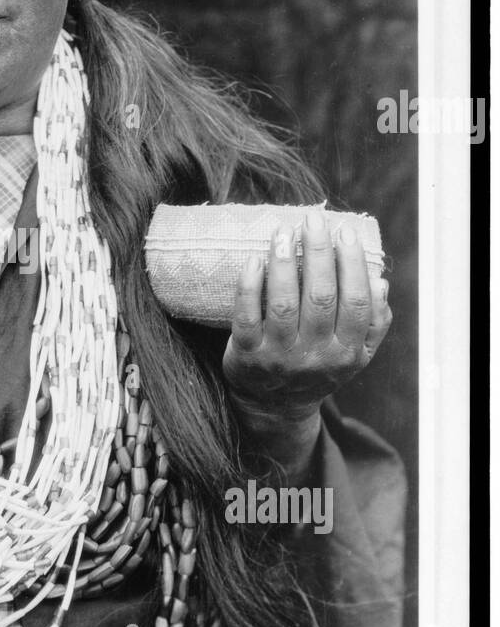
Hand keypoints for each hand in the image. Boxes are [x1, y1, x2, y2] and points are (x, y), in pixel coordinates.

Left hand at [223, 209, 391, 458]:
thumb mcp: (355, 354)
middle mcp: (316, 356)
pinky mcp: (247, 356)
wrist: (275, 407)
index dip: (352, 265)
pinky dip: (249, 286)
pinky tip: (254, 260)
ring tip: (283, 233)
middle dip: (318, 252)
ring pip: (284, 303)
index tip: (344, 232)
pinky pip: (247, 317)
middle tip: (312, 219)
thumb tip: (380, 280)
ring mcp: (280, 357)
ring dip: (284, 264)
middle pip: (321, 297)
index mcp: (348, 352)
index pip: (356, 302)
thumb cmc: (319, 366)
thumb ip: (374, 321)